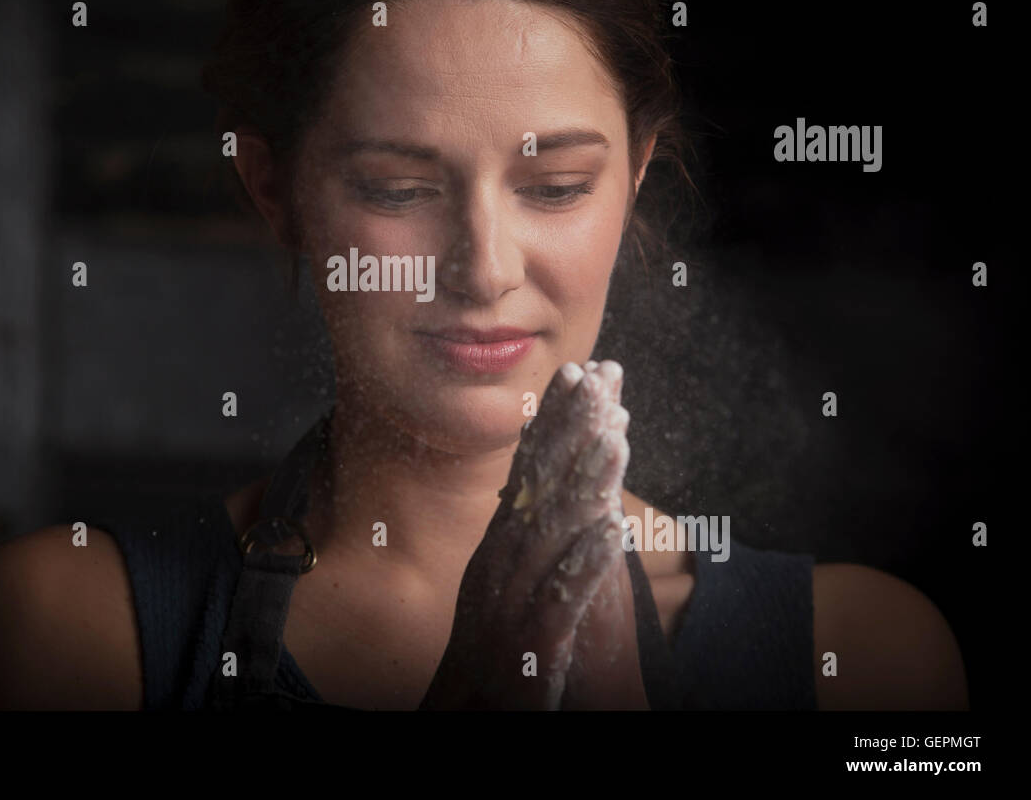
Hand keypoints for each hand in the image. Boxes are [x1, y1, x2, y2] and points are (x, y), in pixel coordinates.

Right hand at [419, 359, 645, 708]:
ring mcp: (510, 600)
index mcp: (500, 543)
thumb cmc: (496, 645)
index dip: (555, 420)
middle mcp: (500, 561)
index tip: (582, 372)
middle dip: (570, 430)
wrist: (472, 716)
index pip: (529, 469)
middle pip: (537, 485)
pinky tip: (611, 533)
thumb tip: (540, 481)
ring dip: (582, 483)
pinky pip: (558, 597)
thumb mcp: (507, 578)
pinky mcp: (528, 642)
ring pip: (550, 531)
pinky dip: (582, 562)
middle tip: (600, 380)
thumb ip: (525, 529)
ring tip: (616, 439)